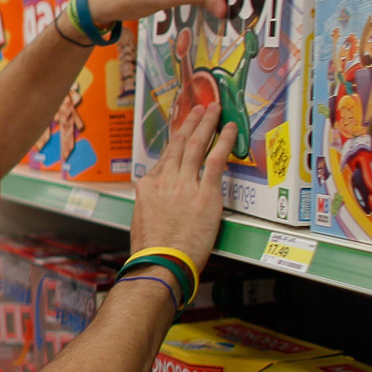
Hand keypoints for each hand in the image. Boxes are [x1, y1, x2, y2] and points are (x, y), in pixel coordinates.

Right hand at [130, 104, 237, 270]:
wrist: (159, 263)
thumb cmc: (151, 251)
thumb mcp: (142, 221)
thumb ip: (152, 204)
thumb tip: (159, 203)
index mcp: (148, 187)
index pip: (165, 158)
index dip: (176, 140)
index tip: (182, 130)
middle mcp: (165, 180)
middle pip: (179, 144)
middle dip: (191, 123)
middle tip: (199, 108)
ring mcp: (184, 185)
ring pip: (196, 145)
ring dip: (206, 123)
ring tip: (213, 109)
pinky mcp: (205, 194)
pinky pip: (215, 160)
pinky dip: (223, 141)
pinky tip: (229, 128)